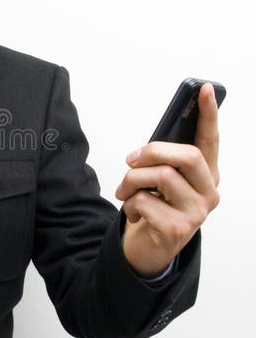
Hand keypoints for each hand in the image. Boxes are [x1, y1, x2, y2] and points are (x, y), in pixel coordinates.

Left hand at [115, 82, 219, 276]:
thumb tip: (147, 150)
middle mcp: (209, 192)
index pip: (210, 140)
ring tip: (126, 191)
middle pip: (187, 155)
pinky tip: (134, 213)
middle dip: (152, 152)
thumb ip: (163, 162)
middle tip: (131, 160)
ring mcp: (197, 213)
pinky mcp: (178, 229)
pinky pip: (145, 201)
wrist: (148, 248)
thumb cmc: (156, 207)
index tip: (205, 89)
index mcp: (207, 175)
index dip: (209, 114)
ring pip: (161, 176)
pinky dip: (129, 204)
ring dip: (132, 181)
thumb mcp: (161, 181)